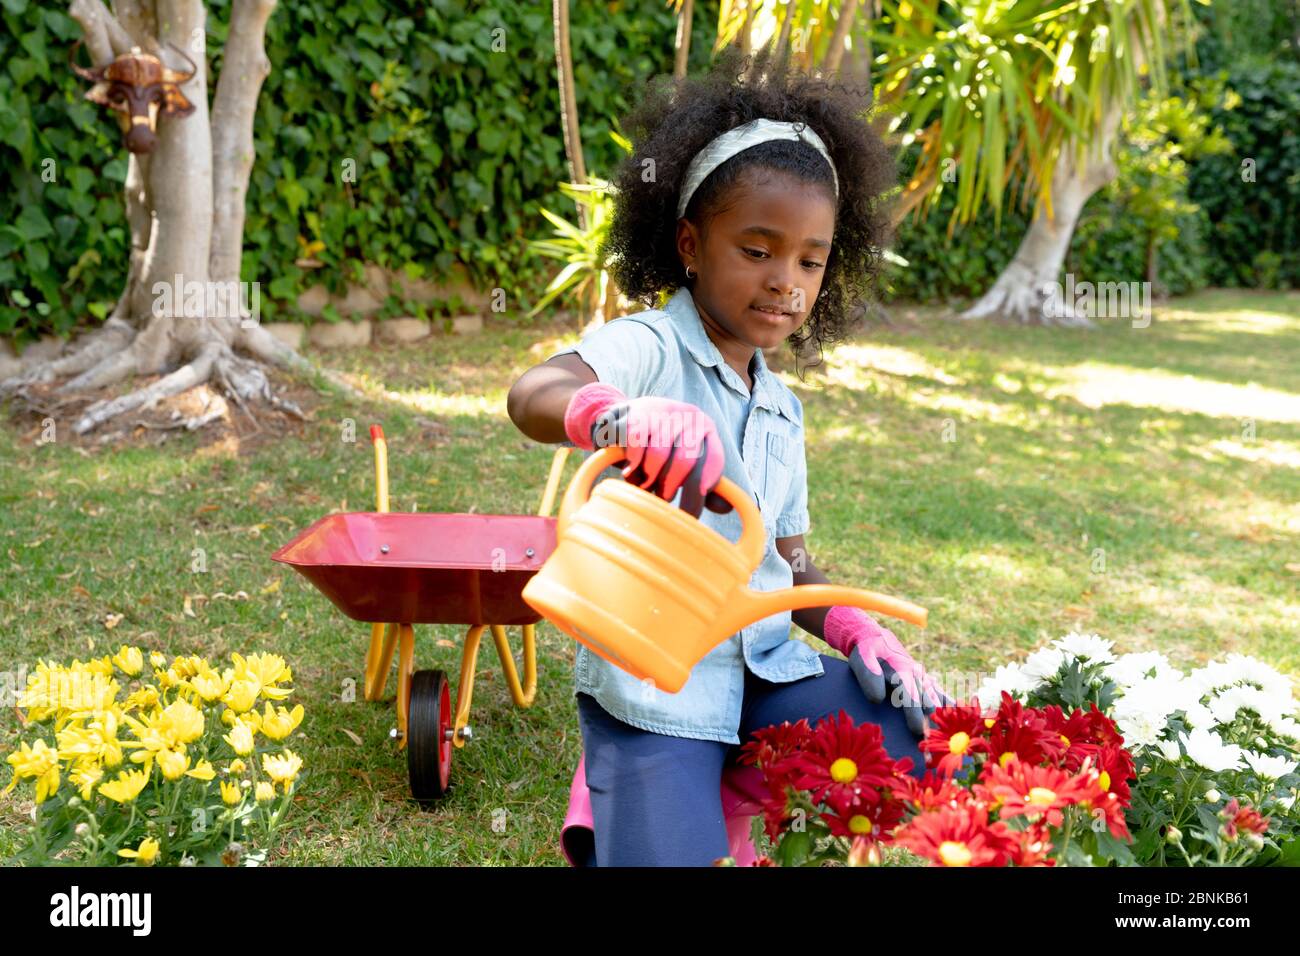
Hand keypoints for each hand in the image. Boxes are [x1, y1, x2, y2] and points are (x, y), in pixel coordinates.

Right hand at [563, 382, 730, 517]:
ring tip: (643, 484)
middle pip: (685, 461)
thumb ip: (703, 483)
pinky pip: (636, 444)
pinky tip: (630, 469)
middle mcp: (689, 415)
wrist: (628, 417)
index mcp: (707, 428)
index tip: (693, 506)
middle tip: (662, 498)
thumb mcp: (686, 461)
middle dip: (671, 487)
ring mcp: (664, 410)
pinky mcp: (638, 412)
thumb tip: (725, 507)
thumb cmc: (662, 447)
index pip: (713, 459)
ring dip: (648, 477)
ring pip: (657, 455)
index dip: (705, 485)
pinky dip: (632, 463)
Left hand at [824, 605, 953, 737]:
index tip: (918, 730)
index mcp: (902, 672)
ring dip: (946, 720)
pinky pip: (943, 696)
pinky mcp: (927, 684)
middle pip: (929, 704)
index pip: (910, 695)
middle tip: (934, 747)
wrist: (878, 639)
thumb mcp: (862, 658)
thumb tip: (878, 698)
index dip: (914, 713)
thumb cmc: (867, 651)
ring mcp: (925, 680)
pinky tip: (963, 721)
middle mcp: (918, 677)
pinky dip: (952, 708)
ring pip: (940, 701)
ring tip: (952, 741)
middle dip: (933, 725)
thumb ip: (868, 676)